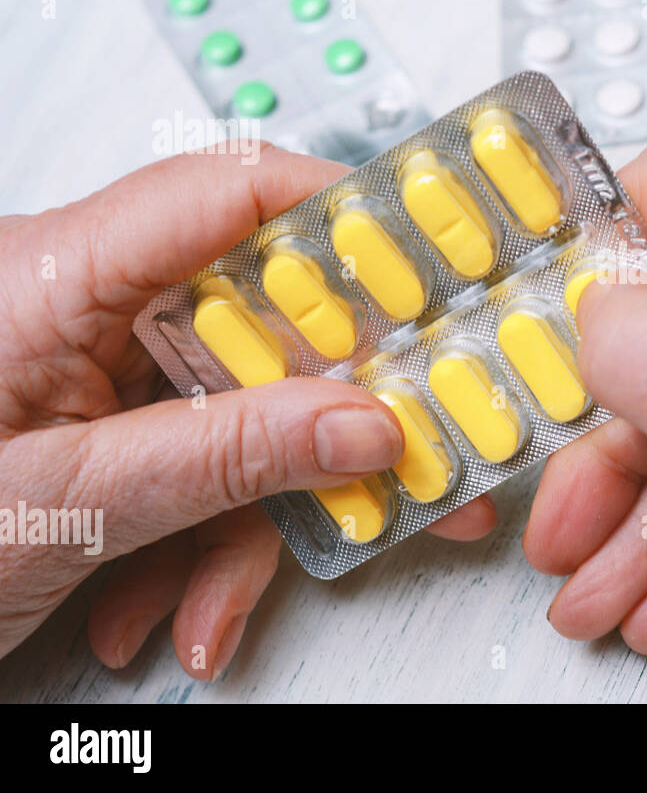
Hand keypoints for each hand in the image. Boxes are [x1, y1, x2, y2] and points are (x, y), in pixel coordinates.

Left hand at [0, 143, 495, 679]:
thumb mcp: (63, 509)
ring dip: (248, 520)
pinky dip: (202, 540)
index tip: (438, 272)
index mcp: (51, 272)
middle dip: (328, 423)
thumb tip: (366, 424)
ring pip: (239, 409)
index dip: (344, 217)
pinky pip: (199, 456)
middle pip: (259, 323)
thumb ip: (224, 458)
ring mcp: (93, 368)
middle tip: (411, 477)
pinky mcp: (101, 422)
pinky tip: (168, 607)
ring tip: (211, 610)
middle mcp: (82, 302)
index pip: (230, 193)